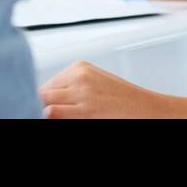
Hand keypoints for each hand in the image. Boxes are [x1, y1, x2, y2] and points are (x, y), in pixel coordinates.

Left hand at [40, 61, 172, 117]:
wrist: (149, 110)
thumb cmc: (124, 103)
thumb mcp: (94, 87)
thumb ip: (70, 90)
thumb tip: (45, 103)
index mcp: (79, 68)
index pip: (44, 85)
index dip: (39, 101)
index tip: (38, 109)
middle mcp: (79, 75)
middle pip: (41, 92)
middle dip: (39, 105)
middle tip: (41, 114)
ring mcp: (82, 91)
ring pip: (43, 101)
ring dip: (42, 111)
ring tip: (48, 117)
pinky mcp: (86, 108)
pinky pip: (51, 112)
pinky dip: (48, 116)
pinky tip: (54, 119)